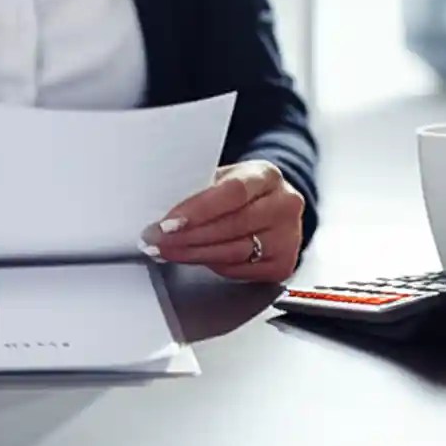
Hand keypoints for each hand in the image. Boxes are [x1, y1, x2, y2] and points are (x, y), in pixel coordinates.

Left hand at [141, 161, 304, 281]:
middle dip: (187, 236)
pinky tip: (192, 258)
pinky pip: (239, 270)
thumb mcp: (223, 177)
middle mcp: (285, 205)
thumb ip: (200, 189)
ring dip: (193, 254)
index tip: (168, 223)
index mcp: (267, 176)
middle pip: (232, 226)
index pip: (233, 192)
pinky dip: (211, 265)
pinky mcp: (283, 265)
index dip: (198, 210)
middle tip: (157, 240)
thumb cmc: (241, 191)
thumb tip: (160, 208)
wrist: (272, 206)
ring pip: (233, 252)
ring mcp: (288, 237)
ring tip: (166, 251)